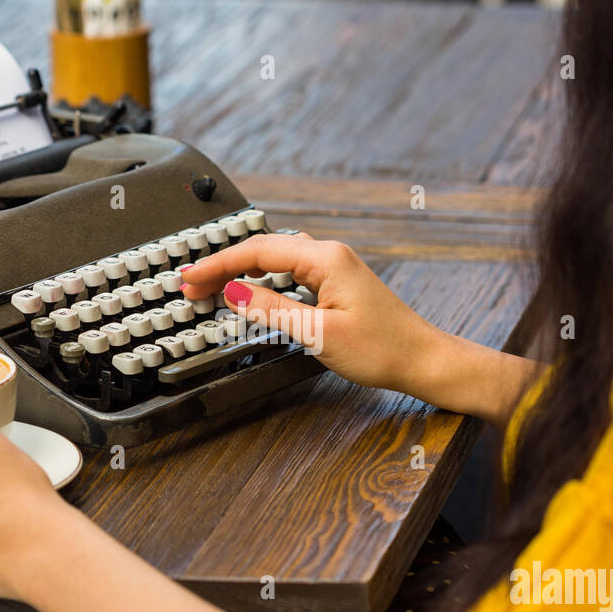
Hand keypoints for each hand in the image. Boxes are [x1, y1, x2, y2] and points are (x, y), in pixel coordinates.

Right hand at [180, 233, 445, 393]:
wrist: (423, 361)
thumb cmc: (383, 350)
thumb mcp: (318, 333)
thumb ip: (271, 309)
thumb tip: (233, 292)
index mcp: (325, 259)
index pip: (257, 251)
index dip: (218, 265)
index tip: (189, 279)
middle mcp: (329, 255)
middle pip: (263, 250)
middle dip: (223, 267)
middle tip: (191, 287)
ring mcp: (334, 268)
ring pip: (275, 259)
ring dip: (241, 273)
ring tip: (212, 289)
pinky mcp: (337, 283)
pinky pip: (290, 271)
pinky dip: (263, 280)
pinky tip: (250, 291)